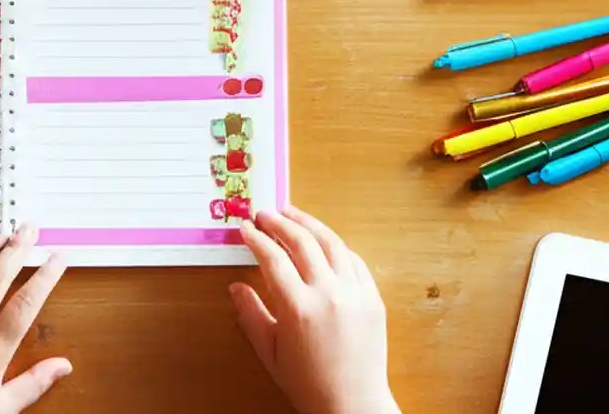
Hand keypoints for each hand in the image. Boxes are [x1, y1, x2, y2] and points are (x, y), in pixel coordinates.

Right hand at [234, 207, 398, 413]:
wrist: (353, 405)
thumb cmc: (307, 384)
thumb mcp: (269, 351)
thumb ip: (251, 314)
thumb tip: (235, 287)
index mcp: (299, 308)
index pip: (272, 258)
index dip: (256, 239)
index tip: (244, 228)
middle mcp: (329, 294)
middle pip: (302, 242)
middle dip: (279, 222)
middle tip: (264, 213)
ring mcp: (355, 294)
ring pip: (332, 243)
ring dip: (309, 224)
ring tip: (292, 213)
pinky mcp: (373, 299)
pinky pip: (354, 261)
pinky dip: (336, 245)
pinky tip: (323, 240)